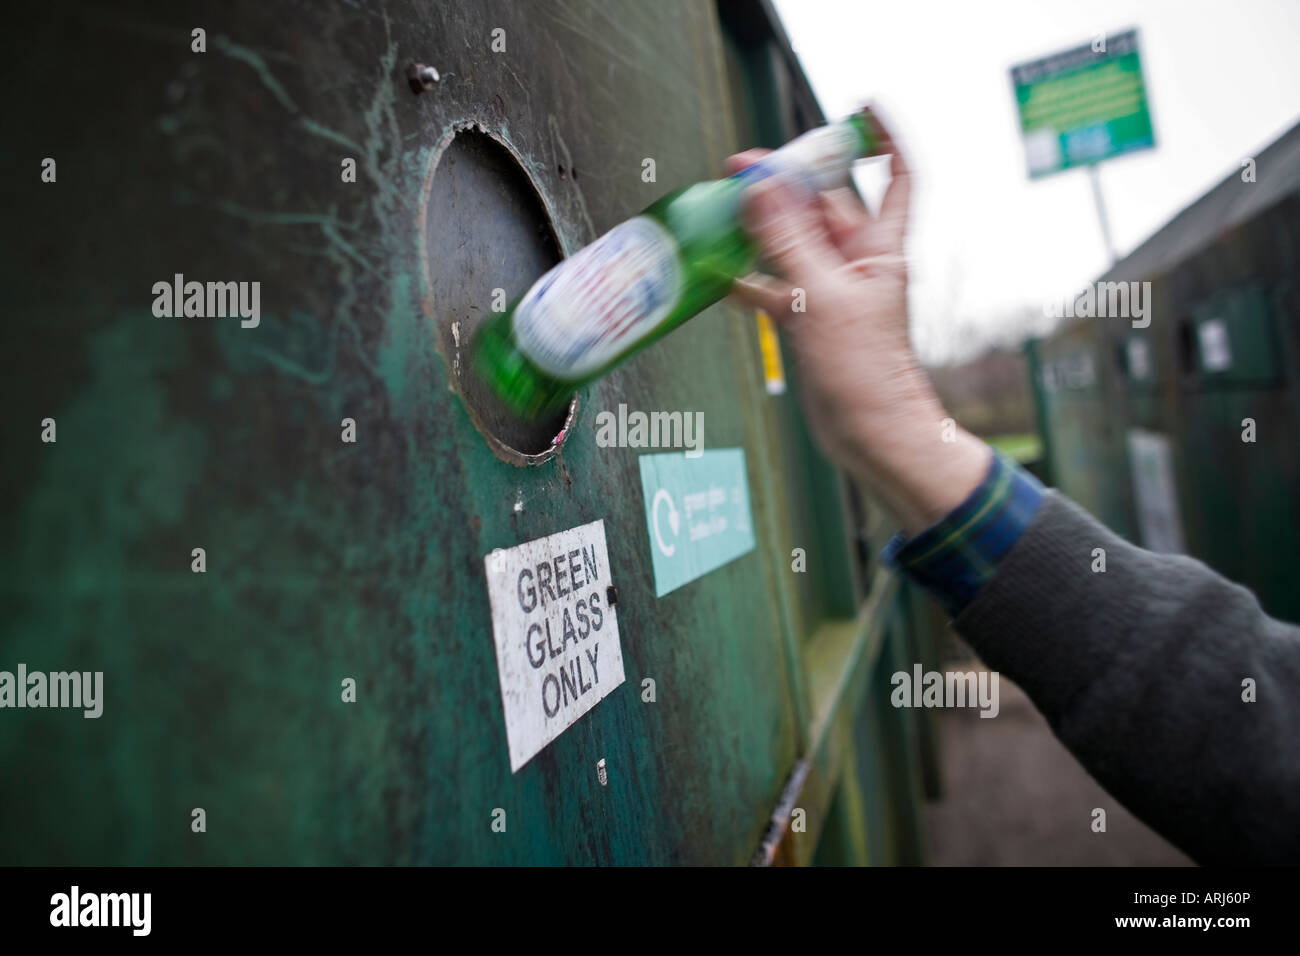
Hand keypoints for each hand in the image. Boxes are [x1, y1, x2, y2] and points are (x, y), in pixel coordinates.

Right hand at [727, 109, 990, 533]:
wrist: (870, 433)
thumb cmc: (864, 369)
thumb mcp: (821, 296)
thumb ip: (787, 240)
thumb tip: (762, 187)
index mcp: (879, 247)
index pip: (894, 176)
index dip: (882, 139)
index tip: (861, 108)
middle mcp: (858, 262)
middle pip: (823, 205)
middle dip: (786, 184)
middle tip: (739, 170)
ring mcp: (831, 291)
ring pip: (792, 243)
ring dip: (760, 228)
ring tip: (721, 211)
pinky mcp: (809, 320)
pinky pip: (775, 286)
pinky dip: (749, 278)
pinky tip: (719, 273)